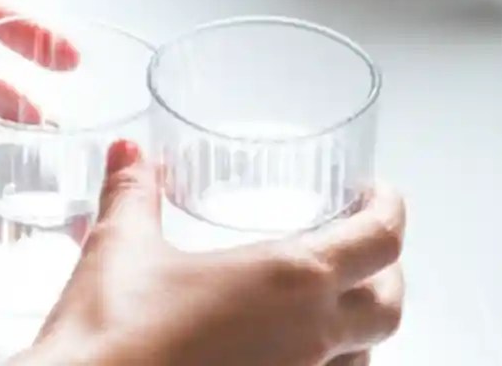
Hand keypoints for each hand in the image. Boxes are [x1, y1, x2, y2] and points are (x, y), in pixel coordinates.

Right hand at [16, 141, 404, 365]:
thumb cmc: (110, 337)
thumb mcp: (121, 249)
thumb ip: (133, 194)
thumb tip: (129, 156)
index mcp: (290, 281)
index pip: (382, 239)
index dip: (389, 208)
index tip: (373, 193)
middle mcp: (311, 338)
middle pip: (391, 304)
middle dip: (385, 271)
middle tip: (356, 243)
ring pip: (364, 356)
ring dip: (357, 327)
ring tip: (321, 304)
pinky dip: (325, 365)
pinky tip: (285, 352)